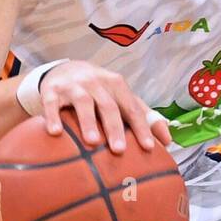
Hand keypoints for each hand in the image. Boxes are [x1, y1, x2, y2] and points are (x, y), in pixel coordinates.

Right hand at [38, 61, 171, 153]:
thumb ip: (144, 116)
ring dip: (88, 122)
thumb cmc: (100, 91)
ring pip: (83, 103)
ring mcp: (74, 86)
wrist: (64, 70)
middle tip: (119, 150)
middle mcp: (97, 83)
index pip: (132, 108)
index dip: (140, 127)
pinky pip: (52, 104)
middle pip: (109, 106)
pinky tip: (55, 133)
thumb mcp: (121, 98)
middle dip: (115, 127)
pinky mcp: (52, 91)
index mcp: (117, 85)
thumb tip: (168, 140)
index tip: (148, 147)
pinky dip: (53, 117)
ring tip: (93, 143)